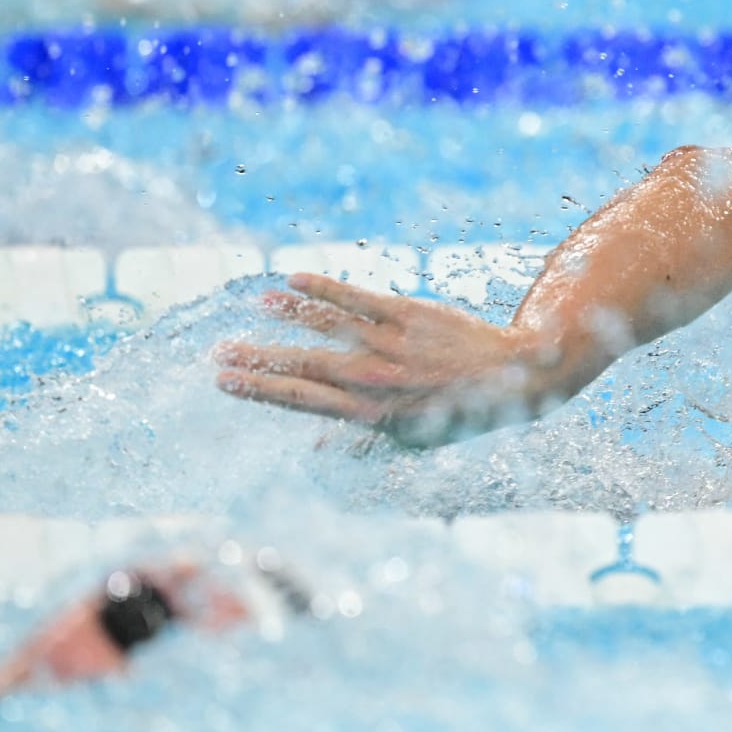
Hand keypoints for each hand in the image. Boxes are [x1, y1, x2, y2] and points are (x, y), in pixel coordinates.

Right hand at [215, 274, 550, 448]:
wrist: (513, 375)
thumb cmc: (458, 411)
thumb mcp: (412, 439)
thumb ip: (363, 440)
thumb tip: (318, 450)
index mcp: (370, 414)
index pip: (301, 401)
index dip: (260, 391)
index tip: (224, 382)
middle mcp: (374, 379)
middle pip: (303, 366)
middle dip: (258, 360)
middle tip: (218, 354)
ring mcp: (389, 344)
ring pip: (325, 327)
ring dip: (286, 317)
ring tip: (253, 308)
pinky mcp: (407, 314)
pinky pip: (357, 298)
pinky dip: (323, 289)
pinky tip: (293, 281)